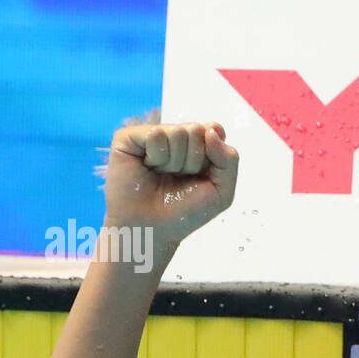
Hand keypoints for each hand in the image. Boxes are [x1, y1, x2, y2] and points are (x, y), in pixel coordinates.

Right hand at [102, 122, 238, 249]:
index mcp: (197, 147)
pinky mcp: (129, 138)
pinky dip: (157, 156)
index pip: (214, 128)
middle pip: (196, 130)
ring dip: (175, 162)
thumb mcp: (222, 191)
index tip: (204, 170)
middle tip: (179, 178)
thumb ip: (229, 159)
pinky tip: (148, 168)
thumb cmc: (185, 212)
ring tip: (162, 176)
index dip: (212, 148)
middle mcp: (175, 138)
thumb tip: (212, 129)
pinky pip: (155, 134)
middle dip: (193, 161)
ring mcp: (152, 136)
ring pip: (177, 131)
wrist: (153, 229)